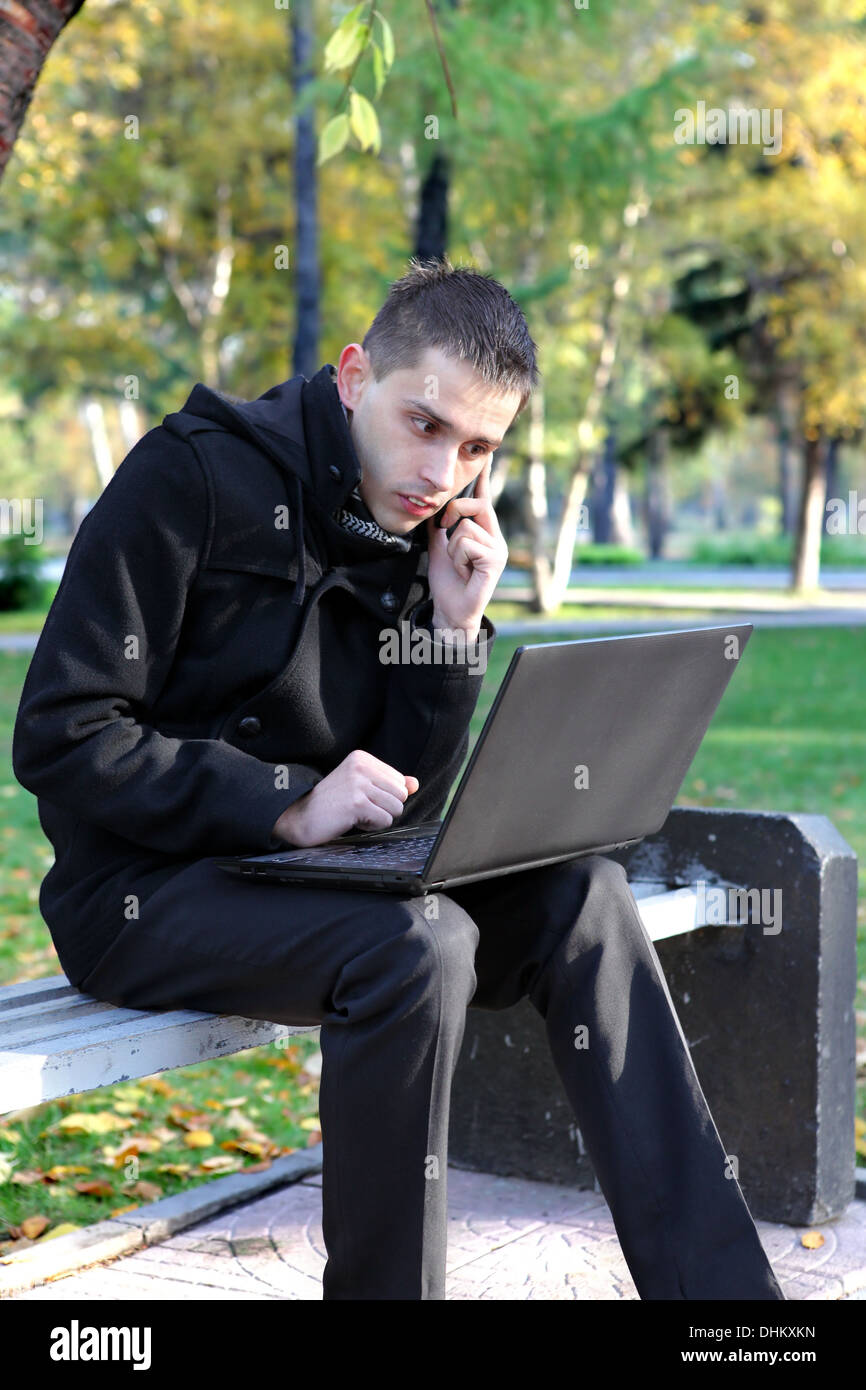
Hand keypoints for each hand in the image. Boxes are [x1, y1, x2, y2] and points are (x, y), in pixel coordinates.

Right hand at [271, 750, 419, 847]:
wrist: (299, 815)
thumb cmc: (331, 803)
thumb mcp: (361, 786)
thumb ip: (388, 783)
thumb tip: (415, 783)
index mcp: (362, 758)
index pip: (399, 781)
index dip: (384, 796)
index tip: (360, 797)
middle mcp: (360, 767)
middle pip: (401, 794)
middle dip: (385, 808)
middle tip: (359, 808)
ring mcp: (358, 784)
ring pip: (396, 808)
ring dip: (378, 818)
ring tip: (355, 814)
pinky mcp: (357, 803)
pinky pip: (384, 820)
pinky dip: (371, 826)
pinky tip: (351, 821)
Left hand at [424, 457, 506, 634]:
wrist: (450, 610)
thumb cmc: (448, 583)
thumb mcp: (439, 548)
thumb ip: (440, 528)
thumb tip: (435, 509)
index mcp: (483, 534)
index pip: (483, 501)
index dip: (484, 478)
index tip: (486, 455)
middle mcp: (495, 538)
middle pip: (477, 505)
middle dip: (455, 512)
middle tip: (445, 532)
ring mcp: (498, 549)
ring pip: (465, 527)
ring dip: (452, 548)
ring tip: (458, 566)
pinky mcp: (495, 560)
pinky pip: (467, 543)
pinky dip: (457, 557)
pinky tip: (464, 571)